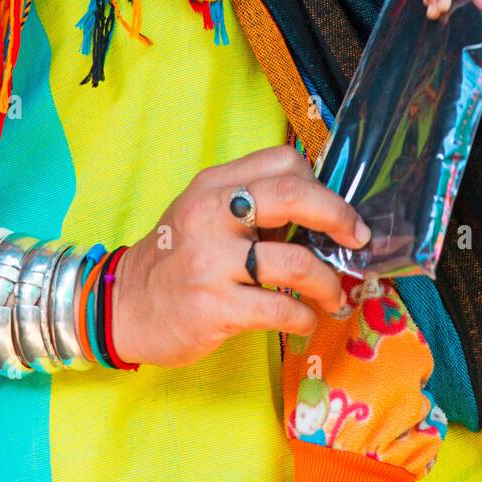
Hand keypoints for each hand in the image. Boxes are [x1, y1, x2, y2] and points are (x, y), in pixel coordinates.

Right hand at [111, 145, 369, 369]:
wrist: (124, 305)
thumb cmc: (177, 258)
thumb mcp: (205, 214)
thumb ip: (250, 204)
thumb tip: (320, 213)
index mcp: (214, 185)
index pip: (282, 162)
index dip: (319, 184)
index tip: (334, 212)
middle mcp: (212, 215)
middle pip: (294, 196)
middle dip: (339, 217)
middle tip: (356, 238)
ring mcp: (212, 262)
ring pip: (296, 262)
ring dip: (327, 282)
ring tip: (332, 294)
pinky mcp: (215, 307)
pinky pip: (280, 309)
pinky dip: (304, 317)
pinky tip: (305, 319)